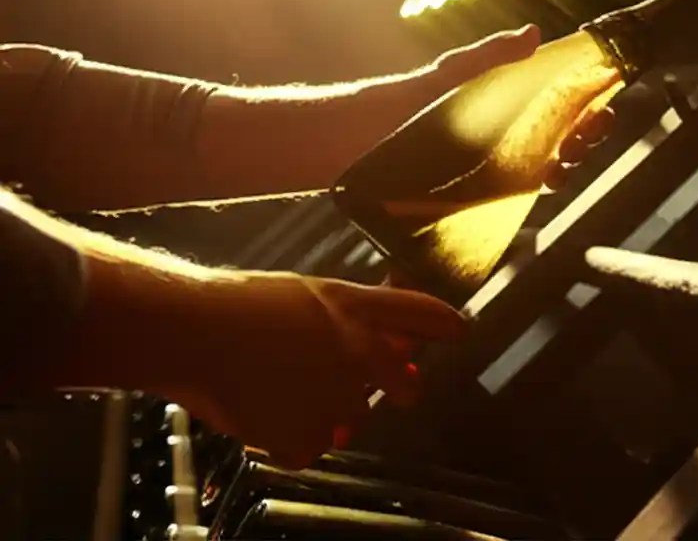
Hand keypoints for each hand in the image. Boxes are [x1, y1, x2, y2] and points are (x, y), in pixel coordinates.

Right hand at [66, 253, 467, 468]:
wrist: (192, 332)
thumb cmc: (238, 305)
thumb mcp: (305, 295)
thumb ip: (351, 315)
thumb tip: (387, 334)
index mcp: (355, 310)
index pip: (421, 313)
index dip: (444, 324)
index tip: (459, 331)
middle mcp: (357, 354)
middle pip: (407, 384)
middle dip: (400, 387)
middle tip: (386, 389)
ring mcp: (336, 397)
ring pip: (353, 419)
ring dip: (331, 412)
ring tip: (284, 388)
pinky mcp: (307, 434)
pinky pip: (313, 447)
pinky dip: (291, 439)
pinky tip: (267, 415)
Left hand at [414, 24, 616, 191]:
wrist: (372, 136)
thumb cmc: (415, 99)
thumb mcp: (457, 72)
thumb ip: (493, 56)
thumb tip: (533, 33)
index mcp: (513, 107)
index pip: (562, 107)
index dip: (587, 106)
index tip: (600, 103)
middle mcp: (514, 139)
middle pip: (567, 139)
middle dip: (589, 134)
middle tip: (593, 128)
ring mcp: (504, 167)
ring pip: (554, 167)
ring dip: (573, 160)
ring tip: (573, 152)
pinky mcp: (490, 192)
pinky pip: (527, 191)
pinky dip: (546, 184)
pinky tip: (551, 176)